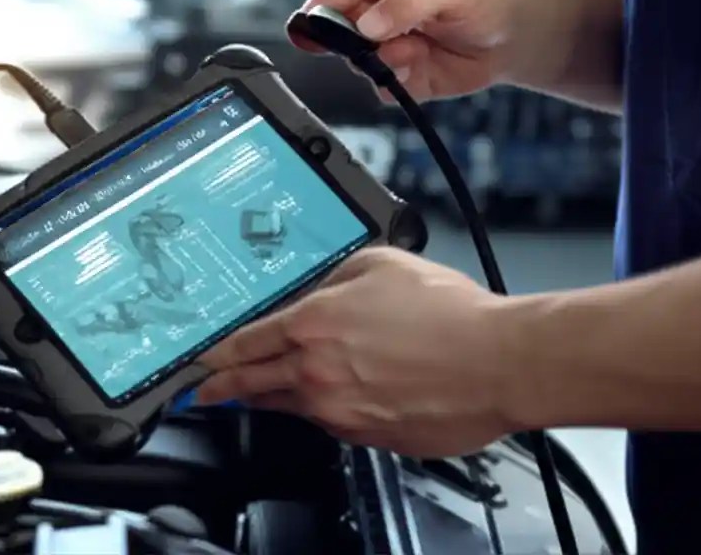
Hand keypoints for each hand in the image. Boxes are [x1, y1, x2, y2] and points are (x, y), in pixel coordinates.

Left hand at [195, 247, 517, 457]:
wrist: (498, 364)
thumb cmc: (450, 314)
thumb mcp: (380, 265)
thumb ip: (334, 278)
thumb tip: (315, 291)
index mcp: (312, 325)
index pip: (244, 344)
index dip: (216, 354)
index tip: (202, 360)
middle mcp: (316, 372)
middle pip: (251, 384)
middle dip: (221, 388)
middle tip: (203, 392)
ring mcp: (338, 411)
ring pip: (287, 407)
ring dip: (267, 400)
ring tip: (253, 395)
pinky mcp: (365, 436)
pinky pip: (328, 423)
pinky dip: (319, 411)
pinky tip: (329, 399)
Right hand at [289, 0, 531, 102]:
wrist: (511, 37)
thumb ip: (408, 3)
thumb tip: (366, 24)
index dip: (320, 8)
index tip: (313, 32)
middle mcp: (375, 5)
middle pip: (336, 27)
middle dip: (354, 43)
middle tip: (380, 45)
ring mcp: (381, 40)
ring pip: (356, 61)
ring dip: (385, 63)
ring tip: (417, 52)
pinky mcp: (393, 71)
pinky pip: (380, 86)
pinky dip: (400, 83)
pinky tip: (424, 67)